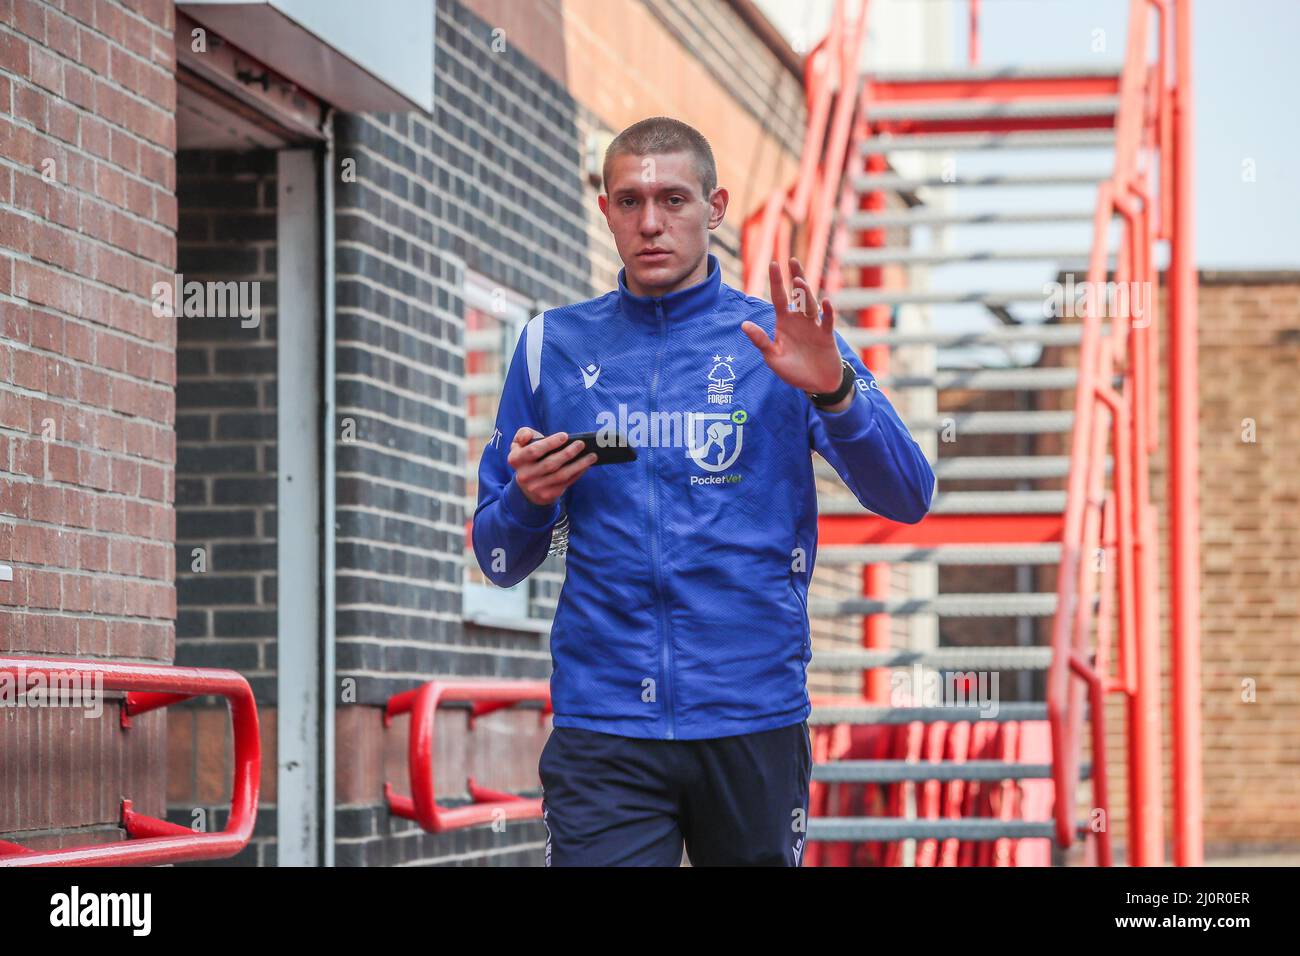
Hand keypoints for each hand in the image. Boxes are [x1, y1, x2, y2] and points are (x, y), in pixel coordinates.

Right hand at [508, 428, 597, 506]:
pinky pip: (566, 482)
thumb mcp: (520, 445)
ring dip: (579, 465)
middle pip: (550, 464)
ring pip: (561, 475)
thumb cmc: (528, 458)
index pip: (534, 451)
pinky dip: (578, 473)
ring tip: (591, 455)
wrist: (527, 487)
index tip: (565, 436)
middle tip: (581, 444)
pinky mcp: (548, 494)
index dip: (550, 443)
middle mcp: (524, 476)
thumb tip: (527, 436)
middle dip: (568, 453)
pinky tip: (586, 465)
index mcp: (515, 460)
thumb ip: (523, 435)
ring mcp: (537, 487)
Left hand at [740, 257, 844, 393]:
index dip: (776, 281)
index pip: (779, 298)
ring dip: (805, 293)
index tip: (773, 263)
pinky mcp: (827, 335)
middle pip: (797, 295)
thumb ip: (761, 341)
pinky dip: (827, 312)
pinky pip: (827, 321)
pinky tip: (826, 301)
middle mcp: (799, 320)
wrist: (816, 385)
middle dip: (795, 277)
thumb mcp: (773, 357)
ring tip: (799, 282)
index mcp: (784, 322)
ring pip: (810, 304)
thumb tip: (744, 324)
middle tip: (791, 260)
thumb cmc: (793, 371)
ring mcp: (814, 326)